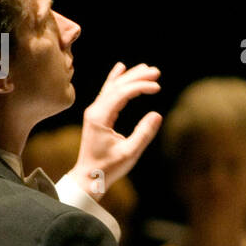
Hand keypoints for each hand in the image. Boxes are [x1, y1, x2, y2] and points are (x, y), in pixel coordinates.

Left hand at [70, 62, 162, 200]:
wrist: (88, 177)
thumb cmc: (108, 168)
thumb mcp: (129, 153)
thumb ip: (143, 134)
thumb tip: (157, 114)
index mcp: (100, 117)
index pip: (121, 94)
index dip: (140, 87)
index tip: (157, 87)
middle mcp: (95, 110)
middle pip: (117, 86)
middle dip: (137, 77)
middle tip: (156, 71)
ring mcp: (95, 111)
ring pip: (113, 87)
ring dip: (129, 77)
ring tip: (146, 68)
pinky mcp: (97, 115)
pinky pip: (108, 92)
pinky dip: (115, 80)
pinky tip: (121, 68)